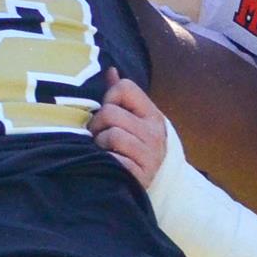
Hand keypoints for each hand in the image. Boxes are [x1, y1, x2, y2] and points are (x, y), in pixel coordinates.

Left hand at [87, 73, 170, 189]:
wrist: (159, 186)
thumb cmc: (137, 147)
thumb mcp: (135, 119)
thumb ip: (122, 95)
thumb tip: (110, 70)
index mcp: (152, 114)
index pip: (125, 87)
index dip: (109, 97)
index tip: (109, 112)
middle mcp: (154, 132)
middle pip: (110, 112)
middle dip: (97, 125)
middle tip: (99, 135)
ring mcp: (149, 154)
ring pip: (110, 135)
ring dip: (99, 144)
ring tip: (103, 150)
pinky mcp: (140, 174)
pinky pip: (112, 159)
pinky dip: (105, 161)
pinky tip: (109, 164)